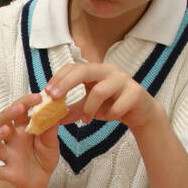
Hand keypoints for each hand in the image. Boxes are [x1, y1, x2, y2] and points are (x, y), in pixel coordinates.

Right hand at [0, 95, 60, 187]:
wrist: (42, 179)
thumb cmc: (44, 157)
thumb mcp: (52, 141)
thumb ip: (51, 127)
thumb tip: (55, 108)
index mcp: (22, 128)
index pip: (19, 110)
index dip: (25, 102)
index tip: (38, 97)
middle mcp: (11, 139)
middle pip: (0, 122)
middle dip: (7, 113)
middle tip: (19, 108)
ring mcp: (7, 155)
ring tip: (5, 131)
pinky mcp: (7, 173)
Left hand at [46, 62, 161, 133]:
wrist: (140, 112)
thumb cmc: (111, 105)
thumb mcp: (88, 107)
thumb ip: (71, 110)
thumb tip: (49, 118)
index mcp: (95, 71)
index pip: (73, 67)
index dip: (59, 78)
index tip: (47, 92)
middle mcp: (108, 71)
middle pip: (84, 70)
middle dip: (66, 83)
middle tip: (54, 98)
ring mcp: (123, 80)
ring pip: (100, 91)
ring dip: (89, 108)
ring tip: (86, 119)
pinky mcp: (136, 93)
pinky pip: (118, 106)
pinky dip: (110, 115)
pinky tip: (110, 118)